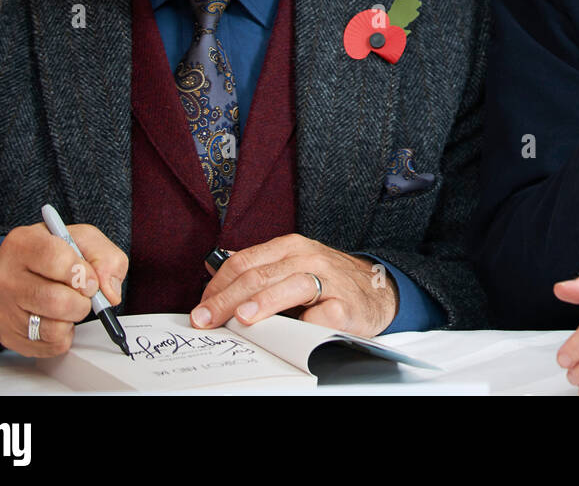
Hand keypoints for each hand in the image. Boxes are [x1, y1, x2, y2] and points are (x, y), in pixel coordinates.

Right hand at [0, 223, 127, 357]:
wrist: (19, 270)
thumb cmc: (53, 253)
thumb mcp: (83, 240)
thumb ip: (105, 258)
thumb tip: (109, 293)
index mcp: (23, 243)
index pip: (56, 260)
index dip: (82, 274)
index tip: (91, 280)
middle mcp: (4, 276)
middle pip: (55, 300)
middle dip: (82, 302)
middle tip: (84, 295)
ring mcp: (1, 308)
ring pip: (52, 328)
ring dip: (73, 319)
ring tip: (70, 305)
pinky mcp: (7, 335)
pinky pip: (48, 346)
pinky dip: (64, 335)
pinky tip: (59, 318)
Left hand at [191, 234, 399, 337]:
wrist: (378, 291)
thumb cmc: (328, 282)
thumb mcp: (293, 266)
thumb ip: (260, 269)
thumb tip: (215, 274)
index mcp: (291, 247)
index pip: (245, 261)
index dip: (218, 285)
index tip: (200, 308)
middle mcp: (309, 258)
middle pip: (260, 275)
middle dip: (227, 299)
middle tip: (205, 319)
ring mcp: (328, 280)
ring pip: (291, 286)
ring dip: (264, 303)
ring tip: (242, 317)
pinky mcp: (345, 306)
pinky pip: (320, 315)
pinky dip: (303, 325)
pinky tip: (289, 332)